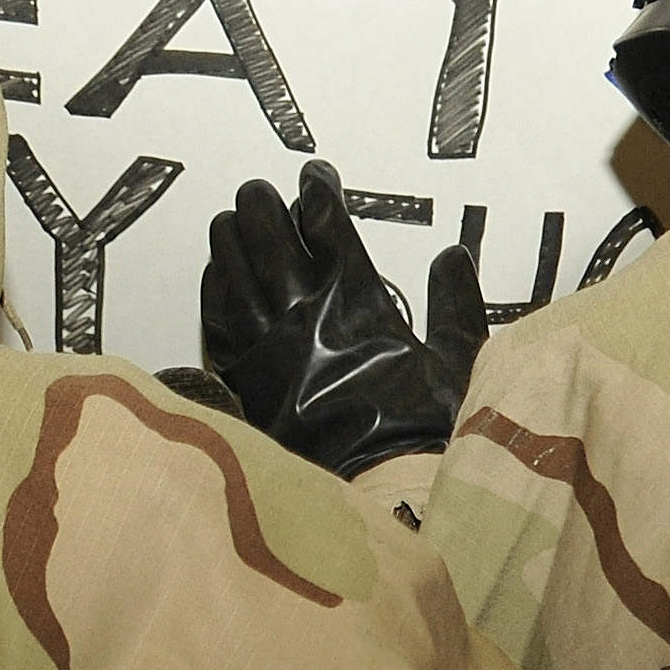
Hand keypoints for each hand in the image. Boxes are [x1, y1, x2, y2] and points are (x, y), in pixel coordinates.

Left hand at [196, 160, 464, 483]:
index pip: (329, 231)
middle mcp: (306, 318)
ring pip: (236, 278)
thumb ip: (454, 304)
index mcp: (357, 305)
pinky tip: (214, 275)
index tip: (314, 178)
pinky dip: (215, 292)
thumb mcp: (456, 361)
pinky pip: (219, 324)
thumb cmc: (421, 430)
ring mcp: (269, 349)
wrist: (379, 490)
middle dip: (263, 210)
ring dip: (230, 242)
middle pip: (270, 244)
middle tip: (257, 192)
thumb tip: (450, 258)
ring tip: (229, 219)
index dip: (318, 197)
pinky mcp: (245, 382)